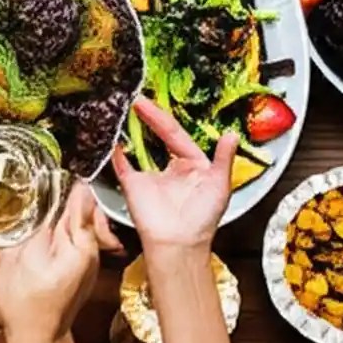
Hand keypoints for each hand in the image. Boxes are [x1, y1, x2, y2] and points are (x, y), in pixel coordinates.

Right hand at [0, 182, 109, 342]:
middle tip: (51, 180)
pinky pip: (78, 238)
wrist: (38, 338)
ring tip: (48, 201)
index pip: (81, 200)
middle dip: (68, 195)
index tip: (63, 164)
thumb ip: (35, 225)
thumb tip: (43, 197)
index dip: (70, 180)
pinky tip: (50, 229)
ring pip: (81, 223)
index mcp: (79, 244)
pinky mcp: (86, 267)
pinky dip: (66, 229)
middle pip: (84, 209)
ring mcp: (92, 259)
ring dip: (67, 212)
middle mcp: (92, 249)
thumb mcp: (20, 259)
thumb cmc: (25, 306)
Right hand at [112, 97, 236, 254]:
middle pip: (158, 136)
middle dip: (149, 117)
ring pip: (139, 147)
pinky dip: (115, 153)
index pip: (177, 134)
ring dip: (132, 130)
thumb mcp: (220, 184)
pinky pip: (122, 165)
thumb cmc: (203, 218)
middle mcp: (171, 167)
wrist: (180, 243)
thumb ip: (224, 158)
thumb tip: (232, 134)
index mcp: (193, 164)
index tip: (154, 102)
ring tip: (123, 110)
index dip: (165, 118)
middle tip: (137, 99)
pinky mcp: (134, 186)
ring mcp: (151, 175)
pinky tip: (110, 138)